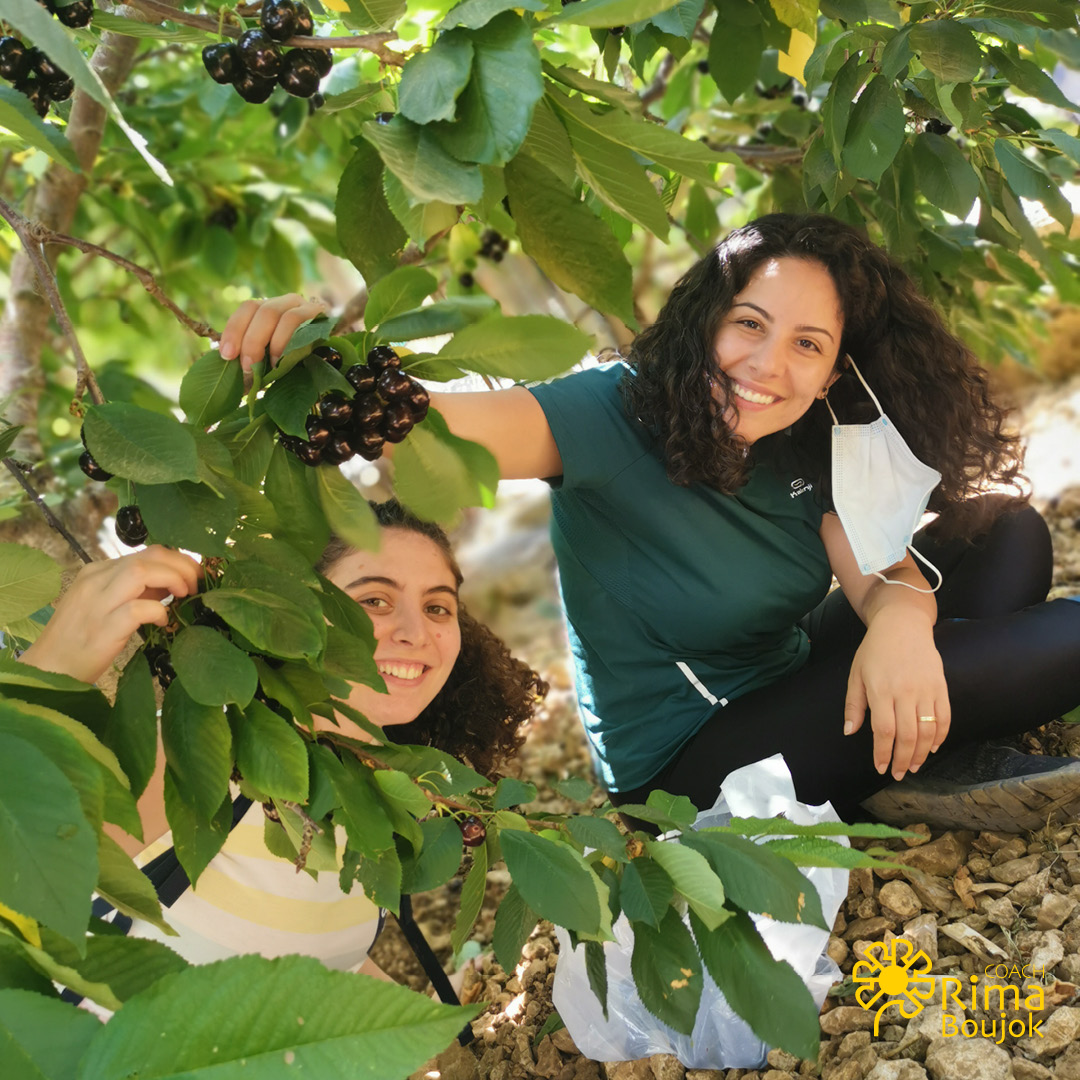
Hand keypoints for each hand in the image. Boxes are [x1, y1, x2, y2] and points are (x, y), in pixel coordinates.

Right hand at [20, 546, 200, 683]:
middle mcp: (95, 581)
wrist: (48, 671)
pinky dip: (158, 611)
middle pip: (148, 557)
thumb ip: (138, 590)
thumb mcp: (107, 604)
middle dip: (181, 565)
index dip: (177, 560)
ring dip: (172, 578)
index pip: (145, 553)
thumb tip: (173, 582)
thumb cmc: (81, 640)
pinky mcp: (102, 628)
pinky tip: (163, 622)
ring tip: (184, 595)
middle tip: (195, 584)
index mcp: (97, 572)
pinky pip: (137, 609)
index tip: (193, 574)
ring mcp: (97, 603)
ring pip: (141, 572)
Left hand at [219, 293, 329, 377]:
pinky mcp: (318, 312)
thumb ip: (252, 358)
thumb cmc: (296, 363)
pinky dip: (284, 341)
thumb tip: (229, 368)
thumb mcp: (270, 358)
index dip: (233, 330)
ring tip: (266, 366)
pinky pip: (296, 319)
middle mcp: (284, 302)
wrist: (333, 362)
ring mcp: (302, 304)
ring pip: (275, 313)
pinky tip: (281, 360)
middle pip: (259, 310)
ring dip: (266, 342)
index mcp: (268, 309)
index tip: (226, 355)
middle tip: (247, 367)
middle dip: (249, 340)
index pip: (246, 309)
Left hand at [843, 607, 951, 780]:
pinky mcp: (941, 687)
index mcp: (881, 690)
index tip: (881, 767)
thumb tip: (850, 731)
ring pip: (928, 731)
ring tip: (914, 765)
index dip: (883, 753)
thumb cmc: (875, 649)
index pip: (884, 731)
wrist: (903, 624)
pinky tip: (932, 747)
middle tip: (899, 773)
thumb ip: (853, 704)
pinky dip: (941, 736)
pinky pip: (944, 718)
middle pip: (908, 736)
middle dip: (903, 760)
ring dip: (922, 753)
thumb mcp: (856, 674)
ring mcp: (926, 690)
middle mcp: (905, 692)